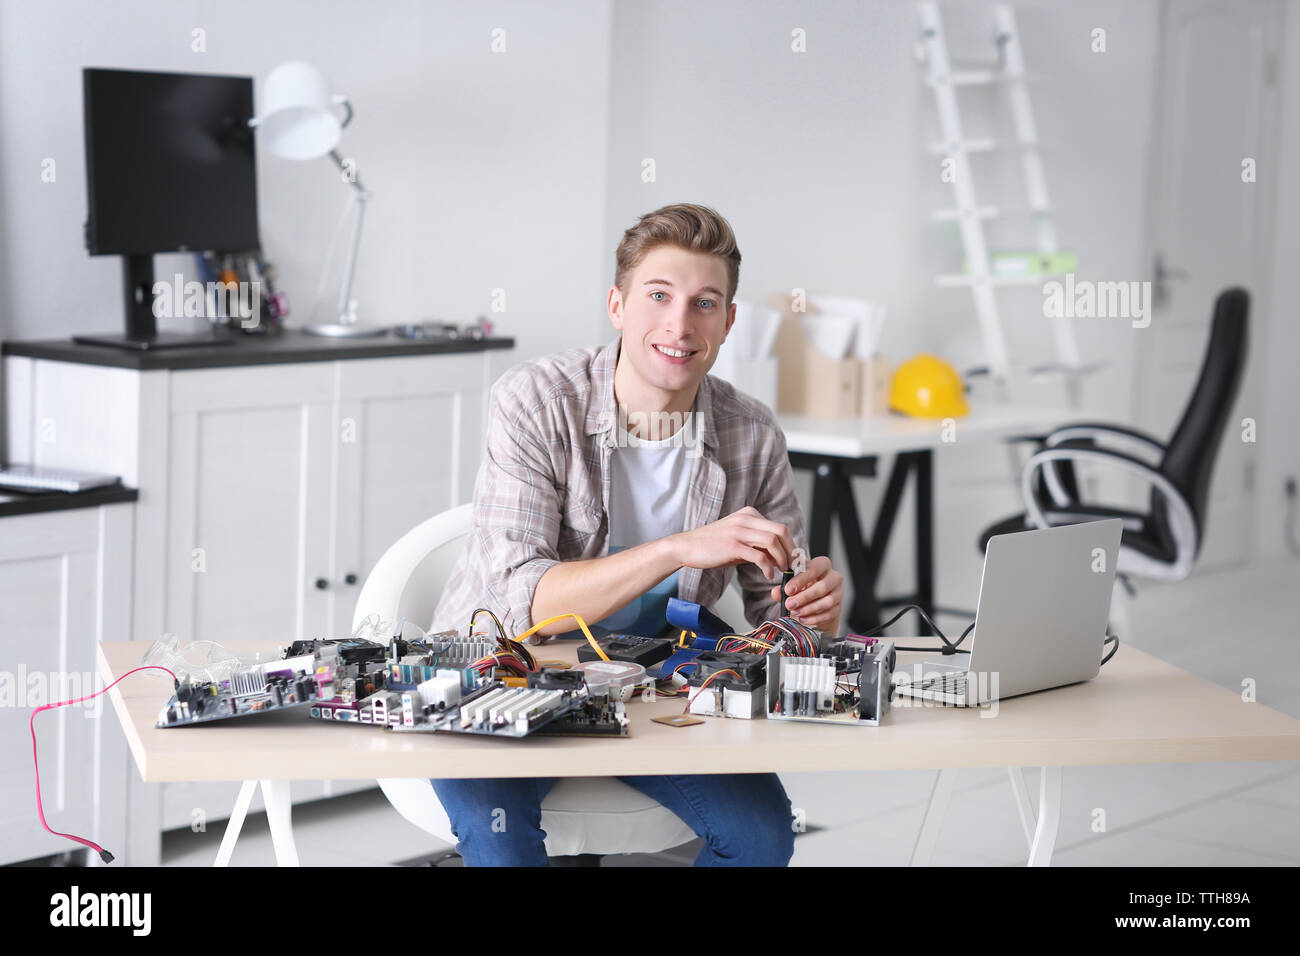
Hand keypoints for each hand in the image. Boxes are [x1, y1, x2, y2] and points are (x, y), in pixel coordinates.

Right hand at [669, 506, 795, 580]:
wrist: (686, 547)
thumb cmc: (712, 545)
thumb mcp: (738, 540)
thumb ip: (758, 545)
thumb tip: (779, 556)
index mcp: (749, 514)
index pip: (779, 527)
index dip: (790, 545)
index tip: (792, 560)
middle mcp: (746, 519)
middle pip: (781, 531)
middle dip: (790, 551)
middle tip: (792, 566)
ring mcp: (739, 531)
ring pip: (772, 542)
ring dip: (781, 559)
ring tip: (781, 571)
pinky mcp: (732, 545)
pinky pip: (759, 556)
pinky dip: (767, 567)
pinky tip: (767, 575)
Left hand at [770, 555, 842, 630]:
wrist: (815, 600)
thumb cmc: (804, 587)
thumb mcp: (793, 584)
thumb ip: (783, 588)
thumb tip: (776, 592)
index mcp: (822, 565)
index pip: (814, 568)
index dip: (801, 579)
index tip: (788, 590)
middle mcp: (834, 577)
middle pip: (823, 586)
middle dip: (804, 597)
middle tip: (789, 604)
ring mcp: (839, 593)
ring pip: (828, 601)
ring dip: (809, 609)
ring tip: (795, 612)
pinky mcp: (839, 607)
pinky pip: (830, 614)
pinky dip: (815, 618)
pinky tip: (803, 619)